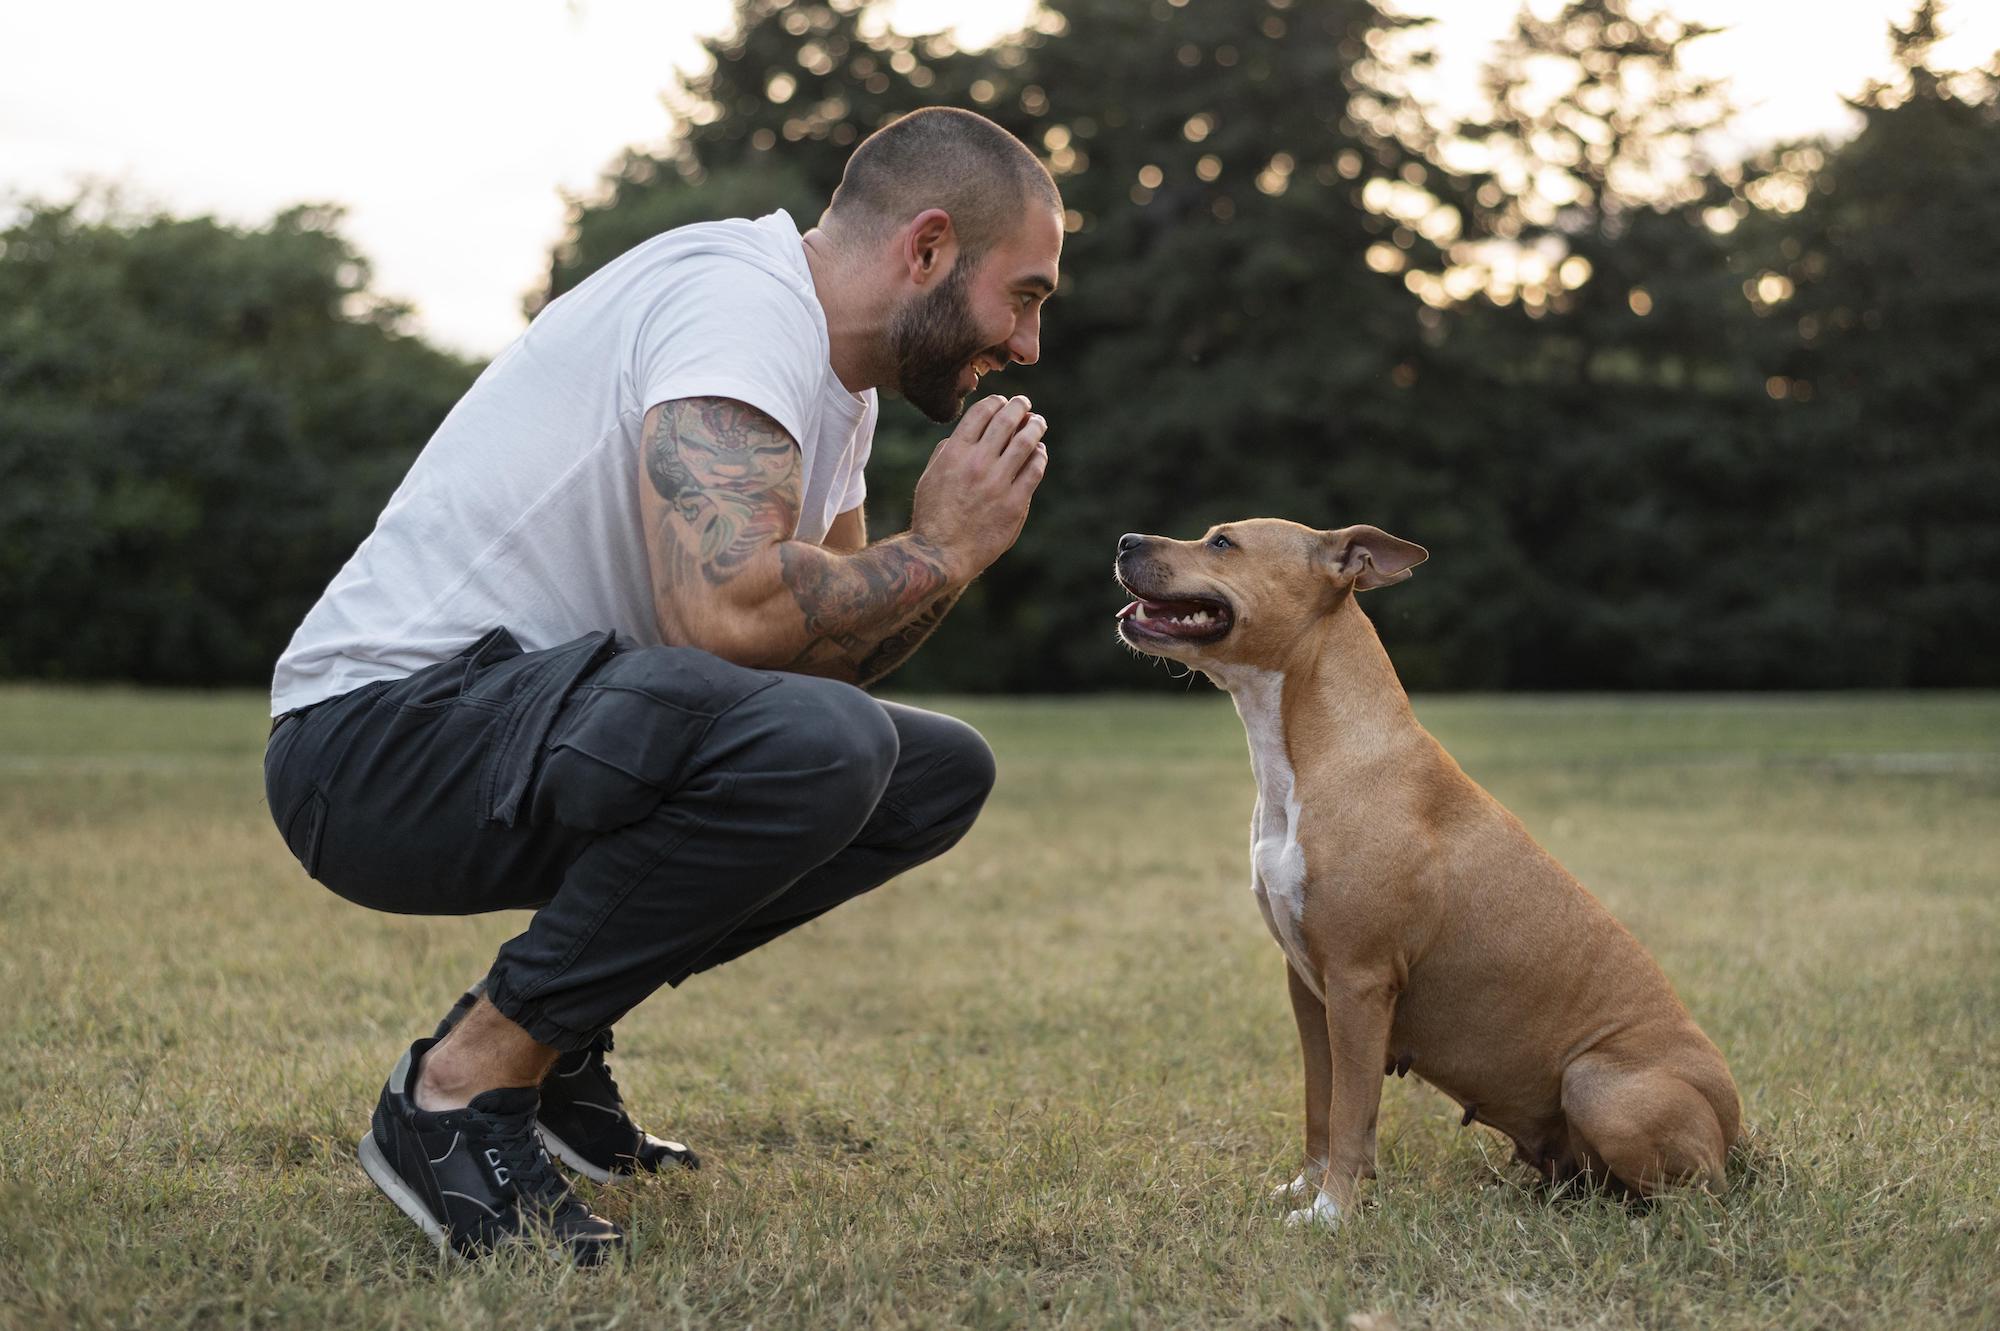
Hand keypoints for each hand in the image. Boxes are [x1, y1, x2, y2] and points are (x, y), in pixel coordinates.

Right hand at [909, 394, 1048, 582]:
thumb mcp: (930, 477)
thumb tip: (966, 433)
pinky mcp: (1015, 503)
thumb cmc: (933, 515)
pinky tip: (1039, 452)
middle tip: (1024, 404)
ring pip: (1025, 443)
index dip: (996, 402)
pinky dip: (1040, 456)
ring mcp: (998, 483)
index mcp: (954, 453)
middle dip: (1019, 407)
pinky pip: (1034, 470)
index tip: (1003, 402)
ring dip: (1035, 427)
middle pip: (1006, 421)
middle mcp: (977, 463)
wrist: (941, 553)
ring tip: (1037, 422)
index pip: (981, 413)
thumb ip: (947, 452)